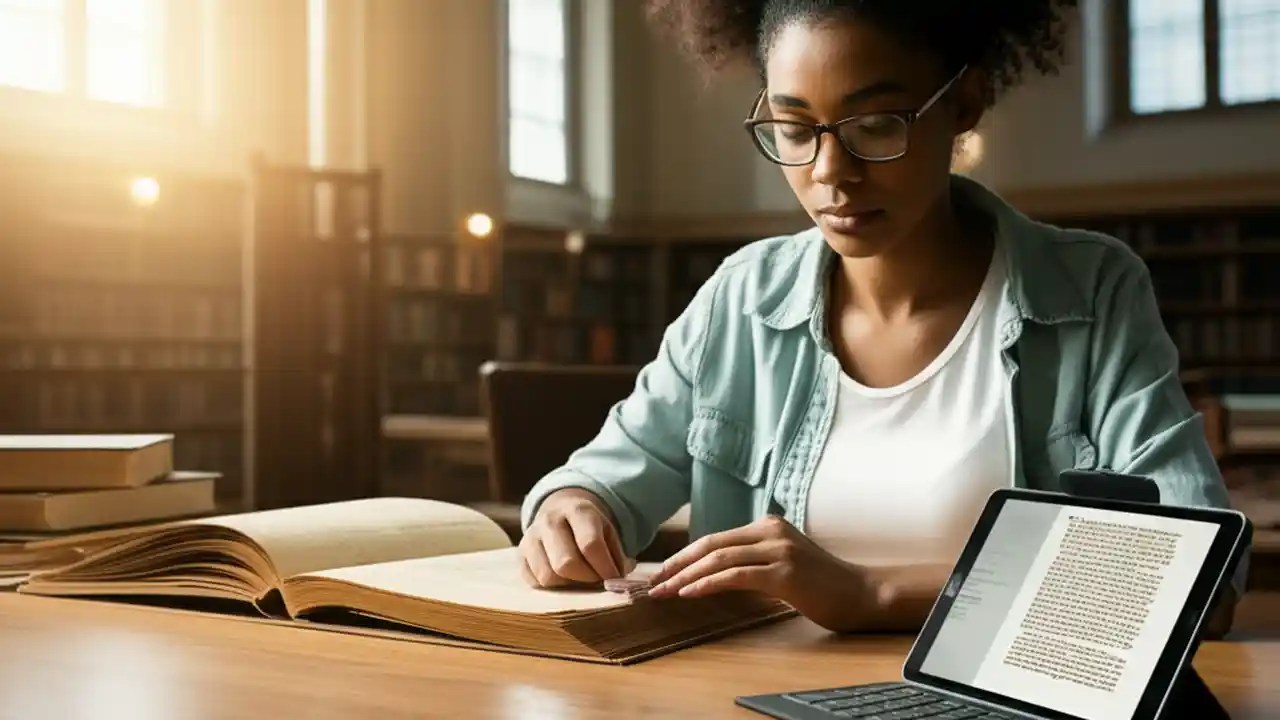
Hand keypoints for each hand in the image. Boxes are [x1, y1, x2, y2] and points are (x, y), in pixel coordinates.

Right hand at [519, 488, 631, 587]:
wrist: (560, 510)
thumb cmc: (590, 527)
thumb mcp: (608, 531)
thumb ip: (616, 555)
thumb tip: (618, 578)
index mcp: (578, 510)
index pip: (590, 545)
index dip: (605, 568)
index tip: (614, 577)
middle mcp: (550, 520)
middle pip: (566, 563)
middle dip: (587, 579)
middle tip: (597, 580)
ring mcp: (531, 537)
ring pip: (548, 576)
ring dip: (568, 585)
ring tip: (580, 579)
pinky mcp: (520, 554)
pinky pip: (534, 581)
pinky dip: (551, 588)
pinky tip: (563, 579)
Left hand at [646, 515, 877, 631]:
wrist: (861, 594)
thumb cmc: (821, 584)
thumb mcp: (782, 562)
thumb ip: (753, 559)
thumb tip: (712, 572)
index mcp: (768, 525)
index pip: (716, 538)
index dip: (685, 555)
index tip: (663, 573)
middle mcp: (771, 531)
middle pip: (712, 544)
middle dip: (678, 564)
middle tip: (654, 583)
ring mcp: (779, 549)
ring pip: (719, 558)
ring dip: (686, 576)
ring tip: (664, 591)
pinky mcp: (784, 572)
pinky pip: (736, 575)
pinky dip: (709, 583)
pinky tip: (690, 593)